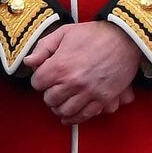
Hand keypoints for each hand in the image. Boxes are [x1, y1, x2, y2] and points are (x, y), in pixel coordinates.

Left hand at [25, 21, 139, 122]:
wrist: (123, 39)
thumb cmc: (91, 34)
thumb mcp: (63, 33)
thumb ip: (42, 48)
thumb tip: (28, 62)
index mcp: (60, 66)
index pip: (37, 84)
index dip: (38, 79)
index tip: (43, 76)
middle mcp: (73, 83)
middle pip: (49, 99)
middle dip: (48, 93)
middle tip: (52, 88)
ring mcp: (89, 93)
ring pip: (65, 111)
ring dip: (59, 107)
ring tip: (60, 101)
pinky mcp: (103, 100)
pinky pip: (85, 116)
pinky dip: (74, 118)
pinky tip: (68, 116)